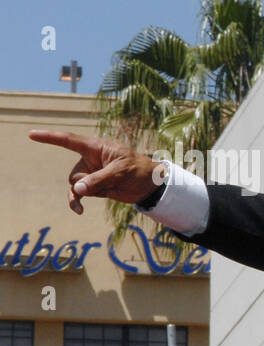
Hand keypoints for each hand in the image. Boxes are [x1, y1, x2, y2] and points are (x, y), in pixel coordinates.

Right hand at [28, 130, 163, 213]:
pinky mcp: (93, 186)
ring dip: (88, 192)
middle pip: (74, 174)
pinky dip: (77, 202)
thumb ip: (99, 179)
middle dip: (88, 183)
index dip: (50, 138)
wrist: (149, 185)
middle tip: (113, 180)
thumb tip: (77, 190)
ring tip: (109, 190)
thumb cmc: (138, 170)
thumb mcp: (121, 172)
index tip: (32, 134)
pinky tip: (79, 211)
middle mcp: (89, 160)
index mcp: (96, 148)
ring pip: (75, 185)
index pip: (69, 140)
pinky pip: (78, 194)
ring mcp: (90, 174)